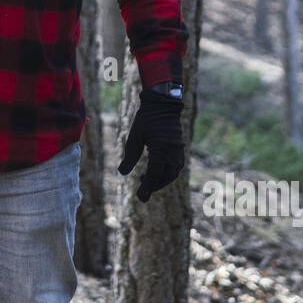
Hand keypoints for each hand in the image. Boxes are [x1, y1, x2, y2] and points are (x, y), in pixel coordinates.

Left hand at [119, 85, 185, 202]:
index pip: (154, 174)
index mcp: (161, 149)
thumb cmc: (146, 119)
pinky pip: (176, 166)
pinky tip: (157, 172)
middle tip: (142, 193)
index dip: (147, 188)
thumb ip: (130, 156)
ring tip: (147, 181)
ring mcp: (178, 150)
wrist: (163, 105)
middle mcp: (172, 152)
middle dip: (154, 187)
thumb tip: (122, 173)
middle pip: (165, 177)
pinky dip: (168, 173)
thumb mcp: (134, 137)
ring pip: (173, 173)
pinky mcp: (179, 148)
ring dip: (161, 181)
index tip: (140, 197)